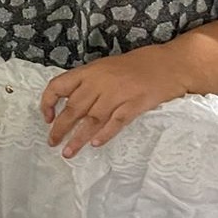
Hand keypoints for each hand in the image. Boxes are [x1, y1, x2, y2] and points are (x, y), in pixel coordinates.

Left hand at [40, 44, 188, 156]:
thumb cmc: (136, 66)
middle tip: (52, 143)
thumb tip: (69, 105)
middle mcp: (100, 82)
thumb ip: (87, 83)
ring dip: (78, 138)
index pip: (59, 85)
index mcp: (90, 71)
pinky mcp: (135, 104)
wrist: (169, 64)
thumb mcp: (106, 67)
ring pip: (91, 119)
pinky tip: (96, 144)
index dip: (48, 102)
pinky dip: (105, 134)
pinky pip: (116, 122)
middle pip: (73, 108)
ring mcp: (118, 94)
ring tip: (68, 152)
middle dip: (60, 128)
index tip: (47, 118)